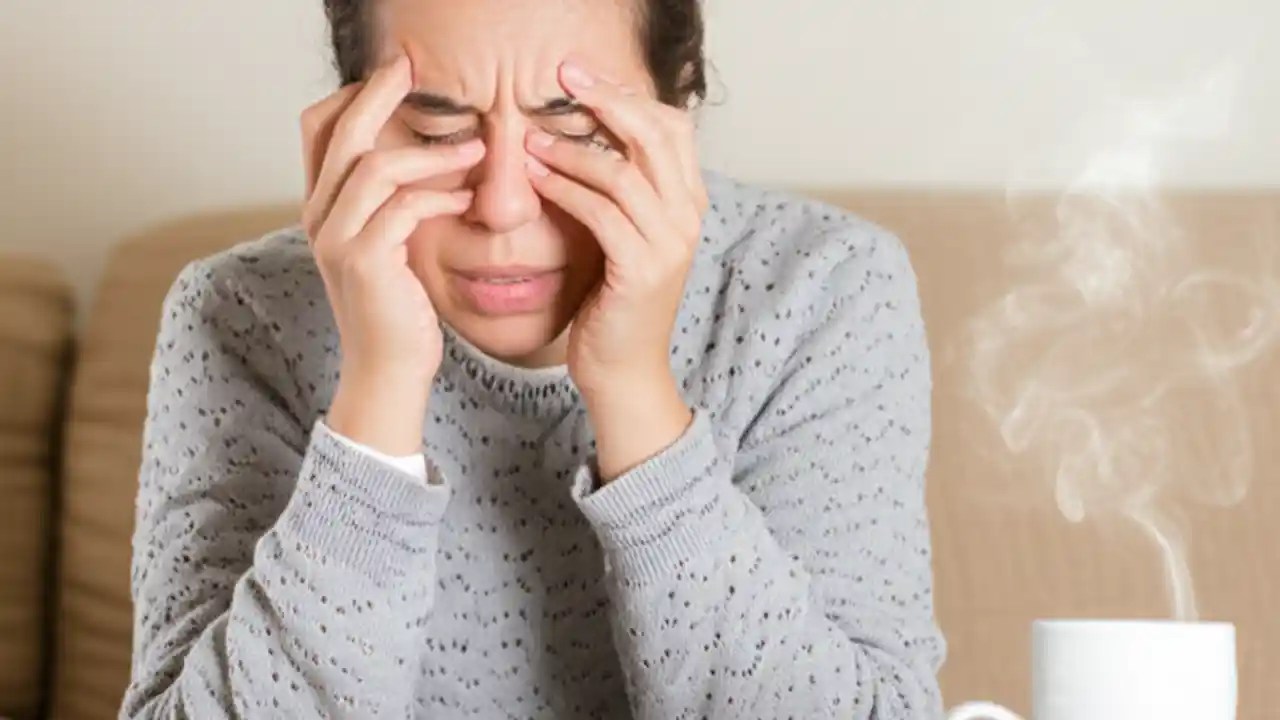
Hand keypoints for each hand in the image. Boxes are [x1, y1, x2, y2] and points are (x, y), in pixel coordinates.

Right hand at [300, 54, 484, 453]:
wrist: (387, 371)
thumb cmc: (397, 308)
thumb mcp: (388, 245)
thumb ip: (392, 202)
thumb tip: (428, 155)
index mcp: (321, 206)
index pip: (319, 129)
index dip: (353, 95)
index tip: (395, 74)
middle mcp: (318, 216)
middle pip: (342, 132)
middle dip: (381, 93)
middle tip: (417, 70)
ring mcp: (336, 238)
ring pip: (376, 167)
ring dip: (432, 153)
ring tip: (476, 149)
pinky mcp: (364, 261)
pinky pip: (403, 209)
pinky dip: (439, 197)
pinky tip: (465, 201)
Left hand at [524, 59, 706, 479]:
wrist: (624, 370)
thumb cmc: (613, 301)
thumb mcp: (622, 234)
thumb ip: (616, 189)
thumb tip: (580, 135)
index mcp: (688, 202)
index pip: (672, 126)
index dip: (628, 95)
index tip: (582, 76)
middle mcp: (688, 217)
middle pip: (655, 135)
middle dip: (606, 101)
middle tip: (561, 79)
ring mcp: (669, 245)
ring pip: (624, 172)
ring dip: (571, 148)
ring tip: (530, 138)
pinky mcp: (642, 270)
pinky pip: (602, 213)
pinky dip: (566, 188)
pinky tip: (537, 177)